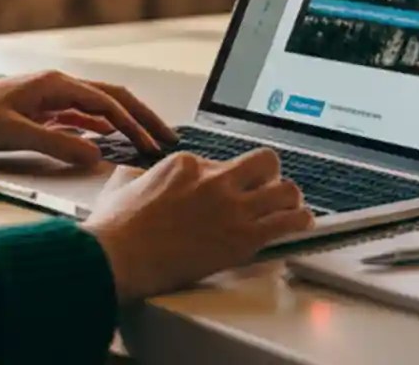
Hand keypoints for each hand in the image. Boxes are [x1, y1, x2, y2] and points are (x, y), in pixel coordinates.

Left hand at [0, 71, 177, 164]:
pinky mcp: (42, 109)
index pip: (109, 103)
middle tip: (167, 137)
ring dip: (125, 123)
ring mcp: (51, 97)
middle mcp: (58, 85)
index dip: (135, 124)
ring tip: (147, 139)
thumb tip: (97, 154)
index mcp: (56, 84)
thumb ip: (58, 145)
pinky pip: (82, 116)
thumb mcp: (16, 133)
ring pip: (100, 107)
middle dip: (142, 117)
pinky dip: (101, 127)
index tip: (153, 144)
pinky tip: (109, 139)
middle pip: (113, 99)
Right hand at [83, 149, 313, 300]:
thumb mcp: (120, 185)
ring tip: (291, 208)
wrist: (117, 257)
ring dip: (290, 199)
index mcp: (186, 164)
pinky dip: (300, 222)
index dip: (227, 181)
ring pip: (285, 189)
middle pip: (264, 162)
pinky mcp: (242, 236)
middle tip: (267, 190)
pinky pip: (287, 222)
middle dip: (269, 175)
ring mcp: (231, 206)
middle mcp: (215, 179)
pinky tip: (303, 225)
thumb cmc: (114, 229)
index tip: (227, 194)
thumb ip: (135, 177)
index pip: (223, 164)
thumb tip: (133, 178)